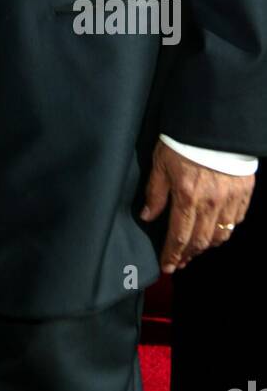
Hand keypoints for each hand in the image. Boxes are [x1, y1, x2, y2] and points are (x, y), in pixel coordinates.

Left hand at [140, 140, 253, 271]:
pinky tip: (215, 231)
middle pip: (200, 242)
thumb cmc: (183, 141)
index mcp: (186, 196)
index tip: (167, 267)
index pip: (179, 236)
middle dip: (188, 255)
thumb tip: (147, 216)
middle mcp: (210, 203)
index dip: (172, 254)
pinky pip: (235, 221)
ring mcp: (230, 199)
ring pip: (220, 235)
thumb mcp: (160, 163)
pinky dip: (225, 231)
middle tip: (179, 262)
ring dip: (206, 247)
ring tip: (195, 250)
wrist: (214, 124)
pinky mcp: (243, 193)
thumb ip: (155, 192)